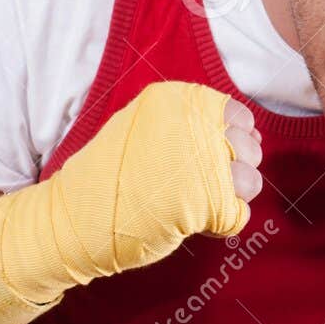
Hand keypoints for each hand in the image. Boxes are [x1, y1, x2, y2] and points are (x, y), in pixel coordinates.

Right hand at [0, 81, 264, 323]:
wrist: (73, 218)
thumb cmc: (109, 176)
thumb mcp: (144, 128)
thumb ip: (190, 124)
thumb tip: (247, 131)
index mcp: (177, 101)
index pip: (238, 113)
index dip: (233, 137)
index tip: (215, 153)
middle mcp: (193, 125)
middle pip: (250, 146)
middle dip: (237, 167)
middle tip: (206, 182)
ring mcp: (201, 163)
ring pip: (251, 180)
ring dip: (233, 196)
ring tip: (199, 202)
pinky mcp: (205, 202)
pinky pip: (239, 213)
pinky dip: (223, 222)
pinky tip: (194, 220)